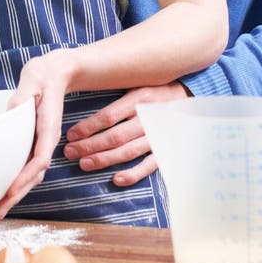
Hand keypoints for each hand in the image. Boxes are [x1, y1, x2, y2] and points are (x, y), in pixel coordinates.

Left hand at [0, 50, 70, 218]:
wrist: (57, 73)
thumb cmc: (43, 75)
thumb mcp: (33, 79)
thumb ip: (24, 93)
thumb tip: (12, 110)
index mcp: (49, 127)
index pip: (40, 158)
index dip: (25, 177)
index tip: (11, 190)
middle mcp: (48, 138)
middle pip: (36, 173)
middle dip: (18, 193)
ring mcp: (43, 141)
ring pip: (33, 173)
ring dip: (18, 191)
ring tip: (0, 207)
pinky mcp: (37, 141)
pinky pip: (29, 165)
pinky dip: (19, 180)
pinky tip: (7, 188)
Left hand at [63, 82, 188, 186]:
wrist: (192, 97)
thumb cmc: (157, 88)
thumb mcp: (138, 82)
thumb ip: (117, 92)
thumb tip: (85, 93)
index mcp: (139, 98)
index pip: (108, 116)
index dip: (87, 127)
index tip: (70, 135)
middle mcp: (148, 118)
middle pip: (114, 136)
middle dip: (89, 146)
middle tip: (70, 152)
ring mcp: (159, 136)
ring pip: (128, 152)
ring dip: (104, 160)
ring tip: (84, 164)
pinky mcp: (167, 150)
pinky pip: (149, 166)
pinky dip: (133, 174)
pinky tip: (116, 180)